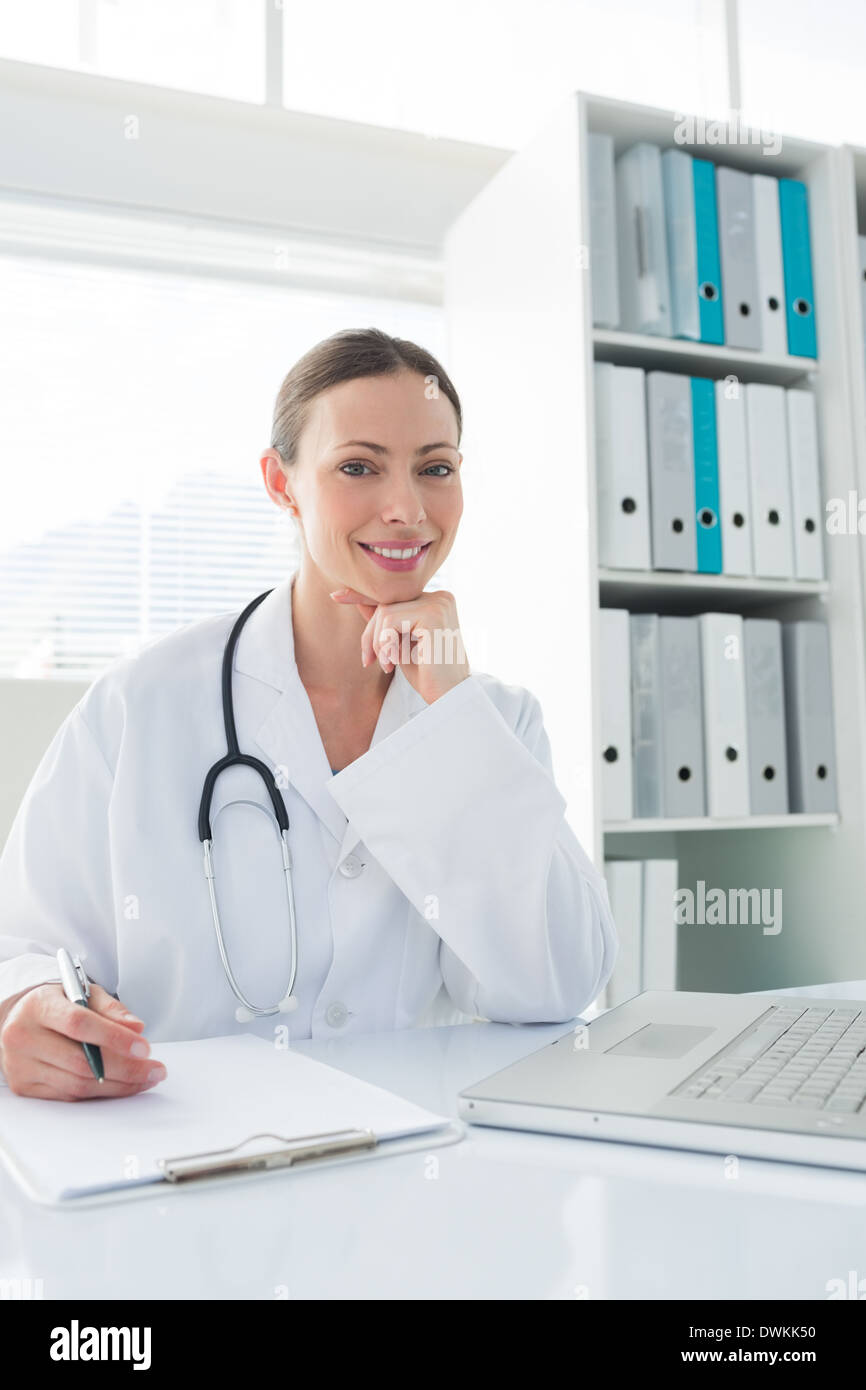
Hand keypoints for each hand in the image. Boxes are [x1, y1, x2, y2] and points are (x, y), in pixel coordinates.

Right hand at [0, 982, 166, 1100]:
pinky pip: (69, 1096)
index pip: (79, 1024)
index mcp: (38, 1006)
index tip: (144, 1048)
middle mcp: (23, 1036)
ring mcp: (21, 1065)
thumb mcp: (84, 993)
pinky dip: (100, 1093)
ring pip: (77, 1084)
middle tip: (155, 1069)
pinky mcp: (24, 1086)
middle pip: (80, 1062)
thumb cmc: (58, 1004)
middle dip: (125, 1069)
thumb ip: (111, 1009)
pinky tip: (122, 1086)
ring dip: (118, 1086)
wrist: (22, 1019)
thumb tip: (137, 1029)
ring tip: (145, 1078)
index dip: (115, 1038)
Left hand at [329, 586, 470, 703]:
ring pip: (384, 612)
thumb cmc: (427, 674)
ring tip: (387, 665)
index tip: (336, 595)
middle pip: (385, 603)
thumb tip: (359, 598)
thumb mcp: (400, 643)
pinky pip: (390, 620)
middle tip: (370, 661)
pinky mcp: (432, 614)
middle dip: (370, 634)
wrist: (449, 698)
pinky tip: (393, 663)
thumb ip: (386, 621)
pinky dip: (384, 644)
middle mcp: (440, 596)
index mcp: (436, 600)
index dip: (363, 595)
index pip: (393, 594)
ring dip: (377, 643)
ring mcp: (438, 603)